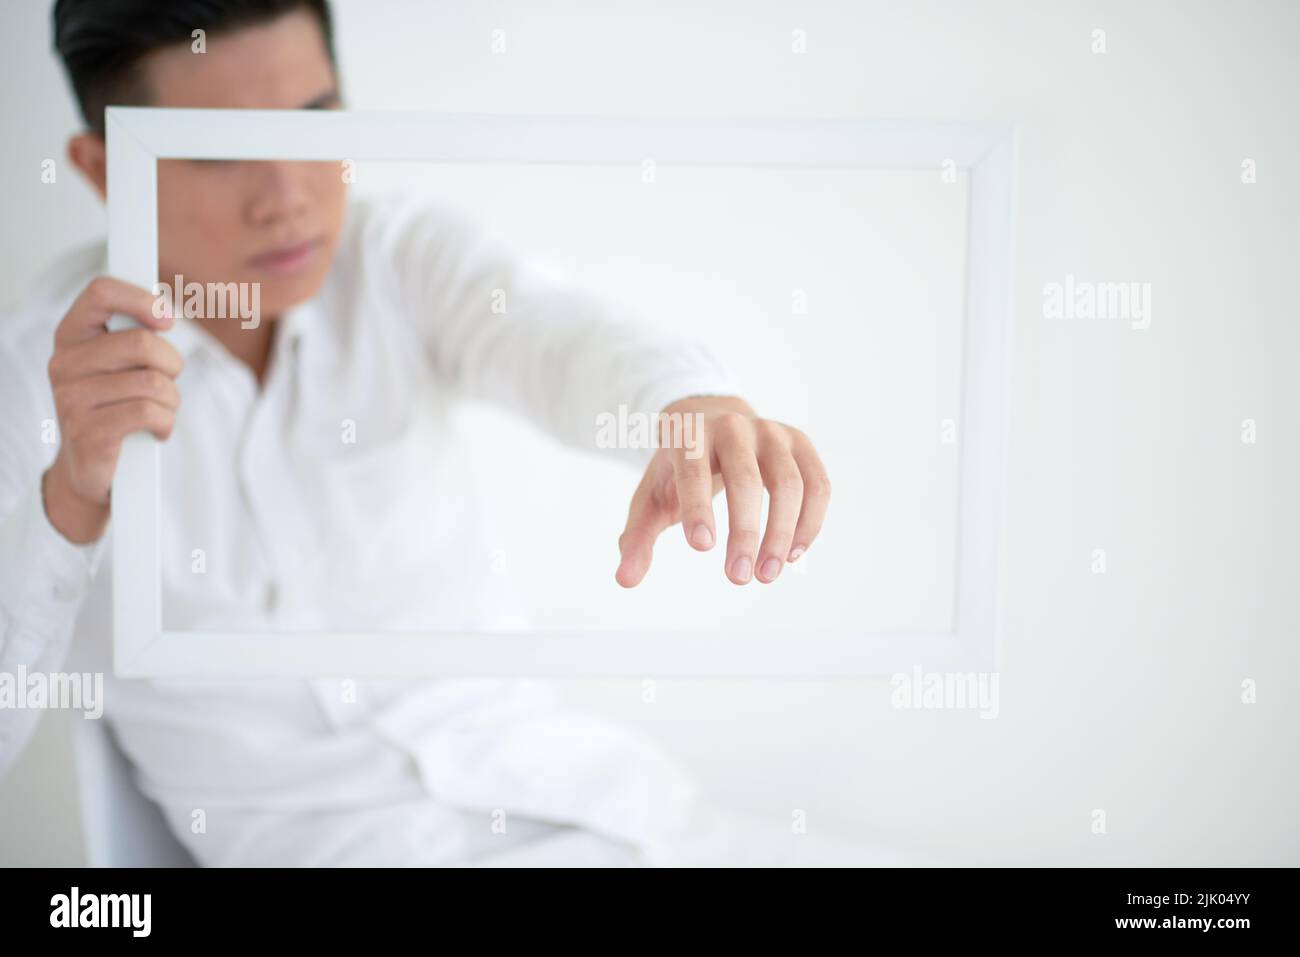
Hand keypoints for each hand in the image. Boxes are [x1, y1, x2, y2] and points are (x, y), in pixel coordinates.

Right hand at [43, 277, 182, 543]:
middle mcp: (64, 363)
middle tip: (168, 381)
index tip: (167, 320)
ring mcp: (71, 398)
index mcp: (71, 336)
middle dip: (172, 364)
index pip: (101, 292)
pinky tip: (158, 430)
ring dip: (171, 400)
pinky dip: (166, 423)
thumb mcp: (119, 366)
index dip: (141, 299)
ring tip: (160, 410)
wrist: (90, 468)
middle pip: (143, 343)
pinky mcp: (88, 432)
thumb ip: (134, 336)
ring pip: (153, 382)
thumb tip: (163, 315)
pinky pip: (149, 413)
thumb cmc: (114, 407)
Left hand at [616, 396, 830, 586]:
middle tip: (738, 579)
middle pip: (746, 479)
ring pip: (789, 483)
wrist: (710, 418)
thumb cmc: (678, 466)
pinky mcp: (800, 443)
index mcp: (689, 435)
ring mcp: (772, 432)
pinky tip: (794, 554)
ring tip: (768, 574)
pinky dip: (810, 521)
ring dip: (782, 533)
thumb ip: (638, 538)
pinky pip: (817, 484)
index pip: (693, 470)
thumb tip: (625, 581)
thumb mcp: (652, 497)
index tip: (701, 548)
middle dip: (745, 533)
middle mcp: (733, 427)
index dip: (698, 507)